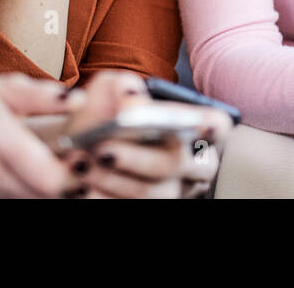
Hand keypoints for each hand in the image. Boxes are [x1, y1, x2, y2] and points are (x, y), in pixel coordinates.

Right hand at [0, 74, 86, 197]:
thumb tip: (78, 100)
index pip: (49, 176)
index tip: (88, 162)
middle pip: (42, 194)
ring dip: (44, 191)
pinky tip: (27, 181)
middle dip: (66, 184)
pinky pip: (4, 206)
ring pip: (26, 203)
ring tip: (57, 172)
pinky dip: (21, 196)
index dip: (75, 175)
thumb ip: (40, 94)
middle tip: (82, 169)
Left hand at [58, 71, 232, 198]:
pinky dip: (107, 197)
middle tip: (101, 149)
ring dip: (114, 180)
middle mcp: (191, 163)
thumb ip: (119, 85)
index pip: (217, 125)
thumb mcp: (108, 90)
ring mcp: (175, 190)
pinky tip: (86, 189)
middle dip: (136, 157)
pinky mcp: (154, 206)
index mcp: (193, 128)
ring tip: (83, 167)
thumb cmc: (101, 115)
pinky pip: (134, 208)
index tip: (194, 123)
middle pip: (176, 162)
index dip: (210, 125)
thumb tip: (131, 98)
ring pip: (154, 192)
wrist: (76, 147)